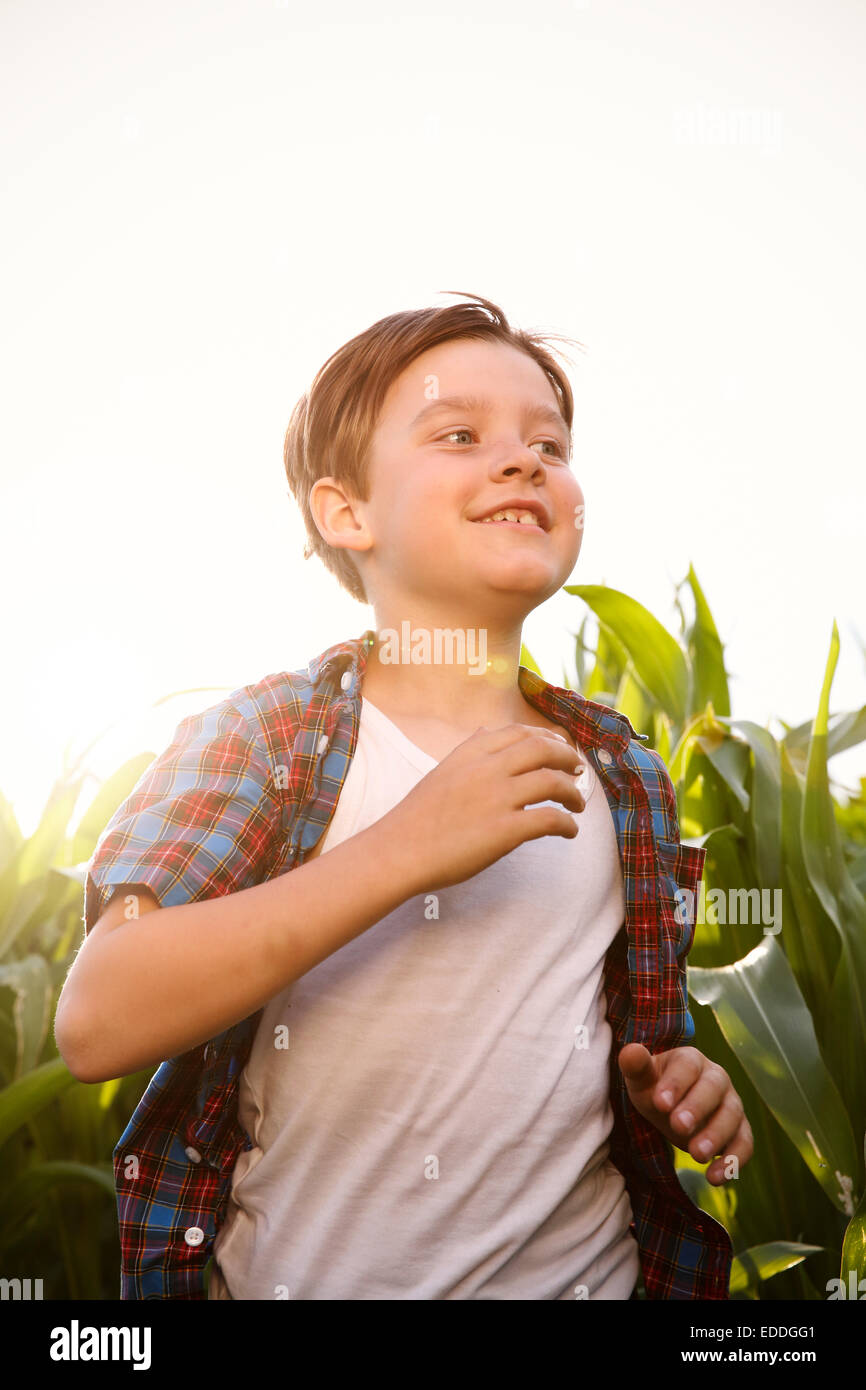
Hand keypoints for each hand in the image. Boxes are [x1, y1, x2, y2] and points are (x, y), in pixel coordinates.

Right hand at [386, 723, 585, 892]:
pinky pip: (550, 819)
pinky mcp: (505, 830)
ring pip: (553, 781)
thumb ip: (468, 751)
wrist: (399, 851)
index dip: (546, 737)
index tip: (559, 748)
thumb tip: (486, 731)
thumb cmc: (418, 818)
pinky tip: (569, 831)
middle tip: (577, 771)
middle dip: (567, 757)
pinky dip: (567, 824)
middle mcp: (486, 769)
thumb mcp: (441, 771)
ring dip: (573, 793)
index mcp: (470, 754)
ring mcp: (497, 798)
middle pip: (543, 749)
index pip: (519, 732)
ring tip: (577, 805)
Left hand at [617, 1043, 752, 1184]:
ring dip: (716, 1135)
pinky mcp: (740, 1130)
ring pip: (731, 1115)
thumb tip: (630, 1051)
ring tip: (696, 1155)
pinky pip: (744, 1144)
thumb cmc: (656, 1090)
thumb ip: (635, 1067)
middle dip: (697, 1107)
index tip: (660, 1103)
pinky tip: (714, 1178)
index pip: (686, 1065)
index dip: (675, 1083)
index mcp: (690, 1060)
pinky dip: (733, 1161)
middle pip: (713, 1088)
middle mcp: (716, 1078)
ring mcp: (731, 1104)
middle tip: (678, 1126)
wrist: (672, 1110)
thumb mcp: (641, 1080)